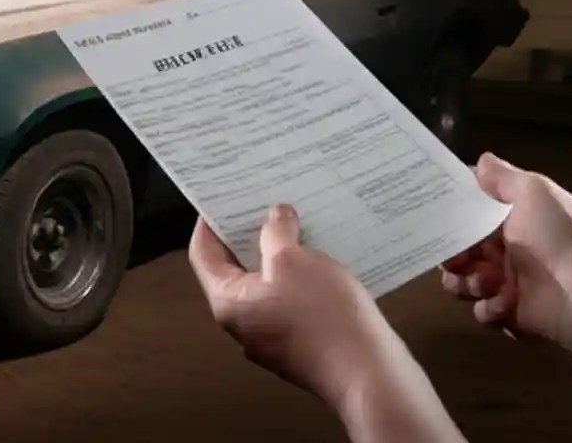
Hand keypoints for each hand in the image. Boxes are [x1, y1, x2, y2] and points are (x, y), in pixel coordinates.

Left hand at [190, 206, 466, 441]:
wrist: (368, 373)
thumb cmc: (324, 317)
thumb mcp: (294, 260)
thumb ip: (276, 233)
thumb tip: (275, 217)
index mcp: (228, 302)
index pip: (203, 255)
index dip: (210, 223)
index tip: (222, 198)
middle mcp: (243, 324)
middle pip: (234, 270)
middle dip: (250, 236)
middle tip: (264, 205)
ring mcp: (271, 337)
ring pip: (267, 286)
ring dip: (279, 256)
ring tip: (296, 225)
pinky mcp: (299, 344)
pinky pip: (290, 303)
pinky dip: (299, 278)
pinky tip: (320, 259)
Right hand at [440, 151, 571, 343]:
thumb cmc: (558, 235)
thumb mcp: (533, 192)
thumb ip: (503, 177)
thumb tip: (481, 161)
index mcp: (515, 220)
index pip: (472, 215)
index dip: (452, 215)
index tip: (432, 216)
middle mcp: (509, 249)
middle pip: (461, 250)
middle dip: (452, 254)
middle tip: (454, 258)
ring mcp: (507, 282)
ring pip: (464, 281)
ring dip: (466, 282)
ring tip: (484, 282)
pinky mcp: (508, 312)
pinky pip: (482, 310)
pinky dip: (487, 307)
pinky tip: (502, 302)